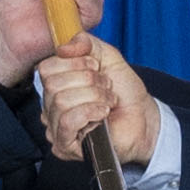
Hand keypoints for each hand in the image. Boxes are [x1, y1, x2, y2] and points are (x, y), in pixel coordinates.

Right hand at [37, 37, 158, 167]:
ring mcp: (55, 127)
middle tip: (106, 86)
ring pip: (61, 101)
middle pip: (53, 84)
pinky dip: (89, 112)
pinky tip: (103, 114)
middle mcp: (50, 106)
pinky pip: (67, 121)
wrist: (143, 118)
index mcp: (56, 84)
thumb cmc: (125, 92)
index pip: (46, 68)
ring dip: (94, 96)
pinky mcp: (65, 146)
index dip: (74, 63)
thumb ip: (85, 43)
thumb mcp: (107, 56)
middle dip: (88, 80)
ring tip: (108, 101)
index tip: (96, 67)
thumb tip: (64, 47)